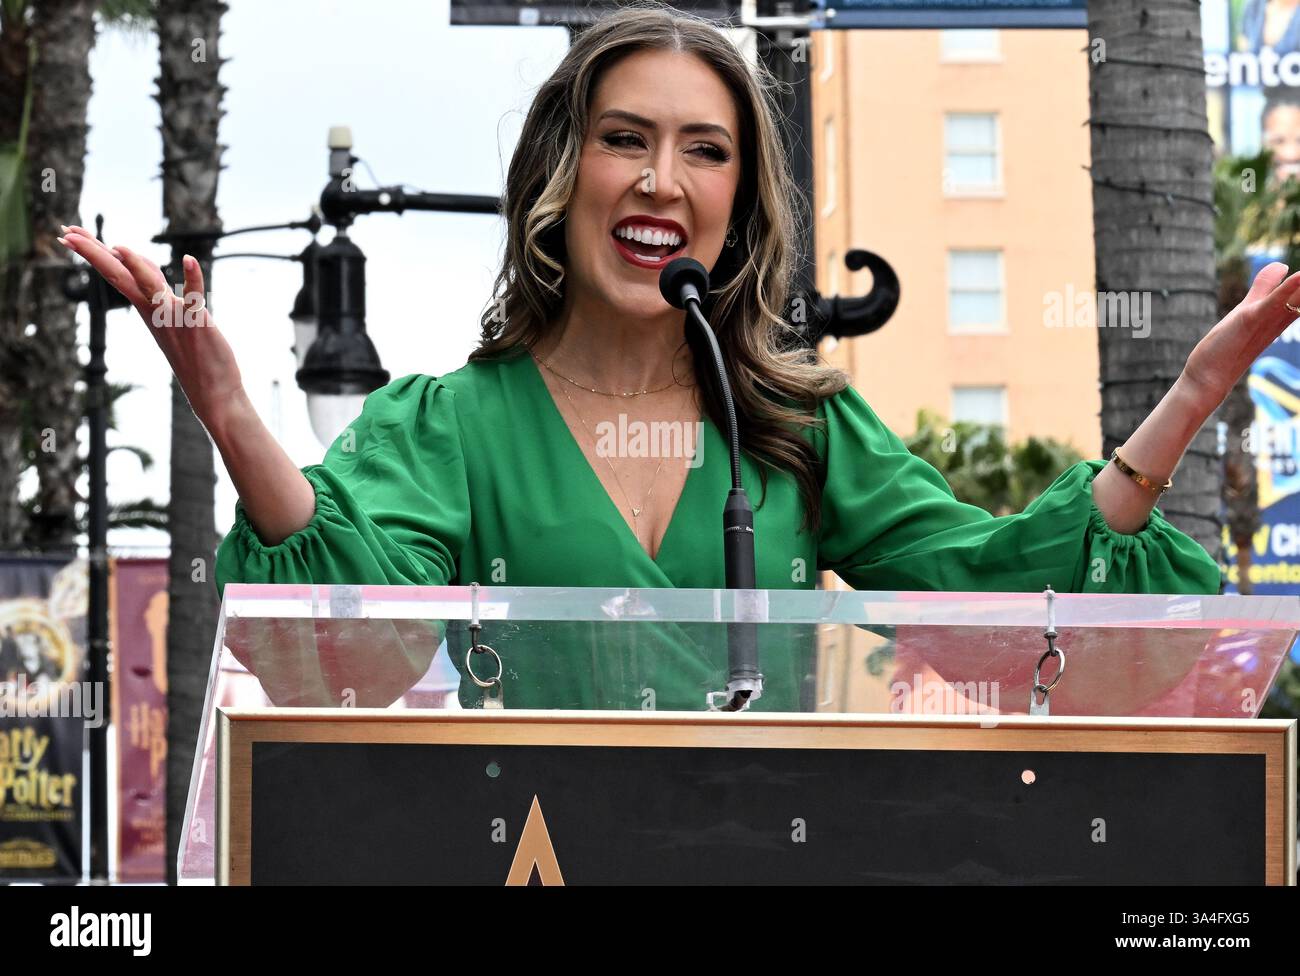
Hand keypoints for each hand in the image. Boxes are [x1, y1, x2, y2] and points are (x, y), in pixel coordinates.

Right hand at [56, 224, 243, 425]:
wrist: (212, 392)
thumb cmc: (191, 352)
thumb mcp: (166, 311)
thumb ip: (152, 286)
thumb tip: (133, 259)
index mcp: (146, 306)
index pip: (114, 272)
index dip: (92, 251)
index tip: (66, 233)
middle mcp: (154, 310)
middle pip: (119, 276)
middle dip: (93, 253)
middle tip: (66, 233)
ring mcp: (173, 317)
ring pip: (149, 286)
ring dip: (135, 266)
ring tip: (118, 246)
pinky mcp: (197, 324)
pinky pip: (193, 298)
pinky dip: (192, 279)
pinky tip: (189, 259)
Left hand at [1180, 261, 1299, 413]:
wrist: (1206, 378)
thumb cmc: (1227, 345)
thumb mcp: (1250, 309)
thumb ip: (1266, 288)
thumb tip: (1281, 266)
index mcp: (1284, 311)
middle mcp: (1281, 314)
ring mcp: (1266, 317)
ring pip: (1299, 296)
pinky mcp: (1250, 318)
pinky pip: (1275, 301)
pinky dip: (1289, 288)